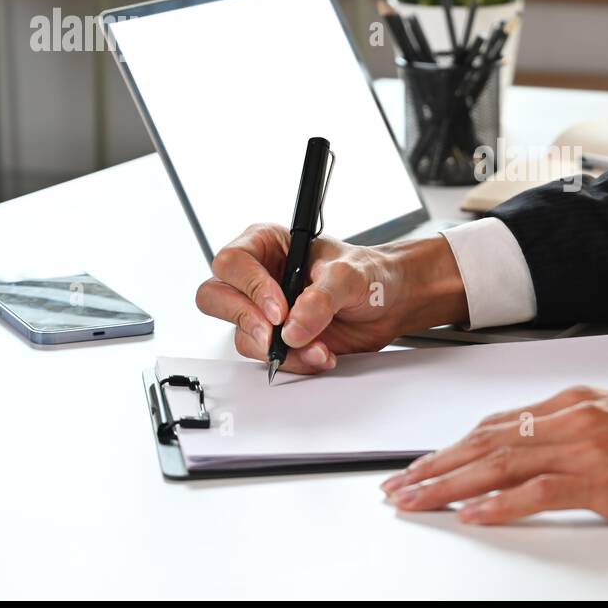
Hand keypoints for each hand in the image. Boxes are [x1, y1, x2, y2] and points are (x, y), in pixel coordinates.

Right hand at [195, 224, 468, 372]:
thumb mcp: (352, 275)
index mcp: (269, 245)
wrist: (390, 303)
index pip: (233, 261)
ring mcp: (264, 311)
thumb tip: (294, 326)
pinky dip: (294, 362)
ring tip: (318, 347)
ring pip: (242, 335)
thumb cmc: (370, 273)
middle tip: (277, 335)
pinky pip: (267, 357)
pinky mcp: (278, 339)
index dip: (250, 287)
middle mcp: (259, 277)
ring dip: (280, 349)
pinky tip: (321, 354)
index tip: (280, 310)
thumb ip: (322, 297)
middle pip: (216, 297)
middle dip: (246, 320)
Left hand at [380, 387, 607, 525]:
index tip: (427, 461)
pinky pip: (538, 493)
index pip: (500, 423)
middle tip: (400, 485)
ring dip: (450, 484)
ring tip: (416, 500)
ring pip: (500, 464)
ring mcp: (588, 447)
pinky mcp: (604, 480)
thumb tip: (546, 441)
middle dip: (437, 464)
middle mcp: (575, 417)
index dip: (456, 444)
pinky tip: (473, 513)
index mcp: (578, 401)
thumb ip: (583, 426)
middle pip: (488, 441)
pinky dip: (500, 504)